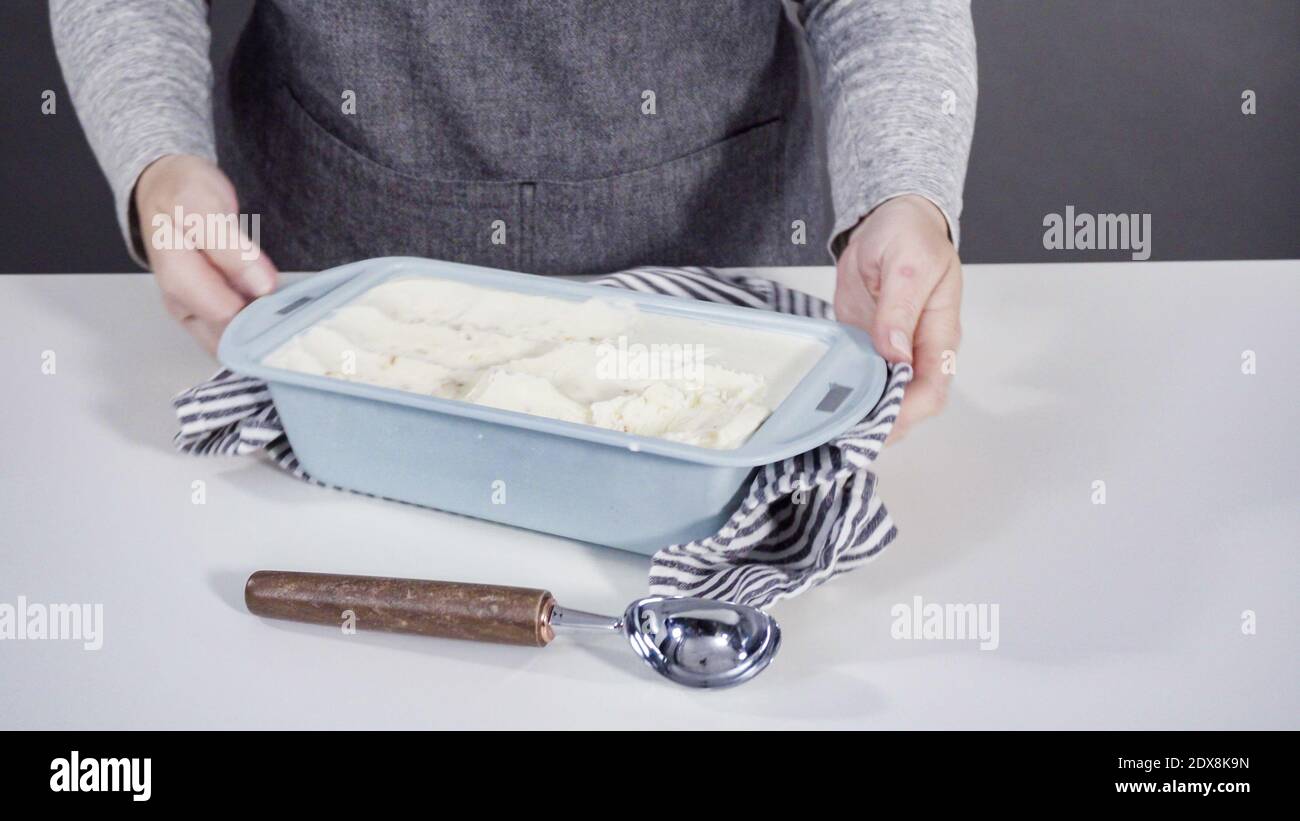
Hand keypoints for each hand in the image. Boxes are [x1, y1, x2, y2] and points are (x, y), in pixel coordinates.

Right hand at [134, 154, 276, 353]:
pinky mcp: (209, 310)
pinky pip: (236, 333)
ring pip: (235, 341)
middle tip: (297, 312)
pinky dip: (259, 327)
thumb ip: (231, 248)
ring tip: (291, 313)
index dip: (261, 312)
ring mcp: (196, 310)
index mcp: (178, 279)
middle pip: (232, 337)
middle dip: (265, 329)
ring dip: (265, 332)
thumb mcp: (202, 207)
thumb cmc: (181, 194)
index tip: (288, 301)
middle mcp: (184, 303)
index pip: (227, 317)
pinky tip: (279, 314)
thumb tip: (260, 286)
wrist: (166, 187)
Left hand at [833, 194, 961, 440]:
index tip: (877, 422)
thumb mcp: (907, 263)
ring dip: (862, 418)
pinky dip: (846, 400)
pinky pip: (861, 383)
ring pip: (885, 400)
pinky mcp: (868, 349)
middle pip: (910, 406)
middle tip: (843, 437)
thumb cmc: (908, 235)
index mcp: (939, 332)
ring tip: (830, 433)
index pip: (933, 387)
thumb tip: (896, 353)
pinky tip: (824, 411)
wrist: (888, 220)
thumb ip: (900, 308)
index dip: (907, 411)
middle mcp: (919, 350)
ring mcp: (893, 353)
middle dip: (882, 425)